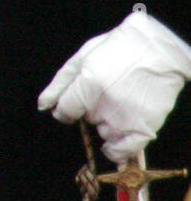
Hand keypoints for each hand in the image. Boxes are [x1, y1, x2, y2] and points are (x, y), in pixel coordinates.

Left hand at [39, 11, 190, 163]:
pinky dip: (118, 150)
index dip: (65, 110)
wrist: (158, 50)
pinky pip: (125, 151)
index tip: (71, 107)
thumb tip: (42, 106)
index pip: (66, 110)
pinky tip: (115, 141)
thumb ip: (60, 85)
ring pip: (104, 133)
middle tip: (104, 95)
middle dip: (90, 110)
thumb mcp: (81, 58)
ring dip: (106, 124)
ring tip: (118, 107)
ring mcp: (127, 119)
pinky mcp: (146, 128)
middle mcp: (107, 105)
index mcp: (90, 84)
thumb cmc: (116, 49)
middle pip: (87, 120)